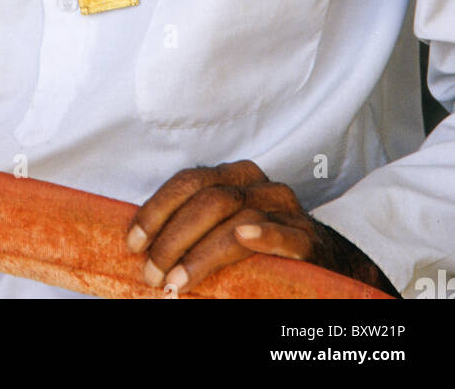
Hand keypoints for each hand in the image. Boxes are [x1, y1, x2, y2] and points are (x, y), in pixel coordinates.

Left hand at [126, 159, 393, 294]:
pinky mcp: (308, 239)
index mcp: (234, 177)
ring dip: (202, 252)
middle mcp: (259, 186)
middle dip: (173, 237)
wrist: (326, 262)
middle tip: (153, 274)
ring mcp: (285, 210)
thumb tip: (141, 249)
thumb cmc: (261, 249)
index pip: (188, 181)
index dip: (157, 209)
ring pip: (238, 218)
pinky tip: (244, 240)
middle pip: (209, 199)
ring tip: (178, 282)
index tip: (132, 242)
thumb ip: (193, 228)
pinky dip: (264, 235)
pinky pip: (285, 234)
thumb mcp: (224, 229)